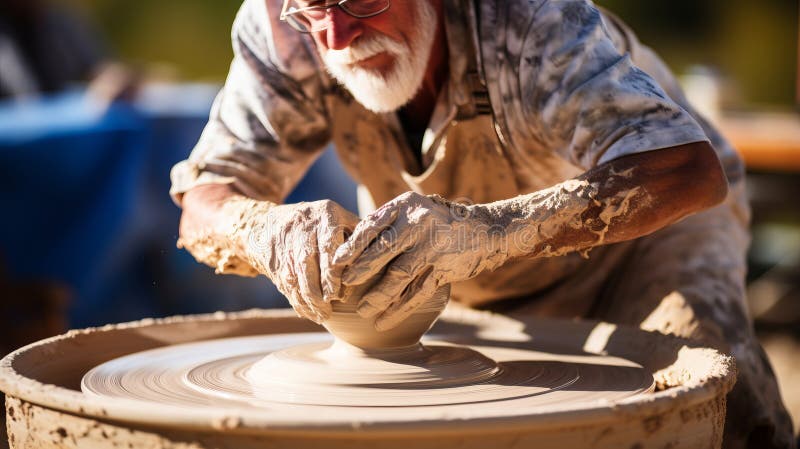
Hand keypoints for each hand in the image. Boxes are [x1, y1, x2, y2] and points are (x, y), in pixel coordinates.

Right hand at [246, 200, 358, 322]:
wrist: (272, 222)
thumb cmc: (323, 224)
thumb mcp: (343, 219)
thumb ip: (362, 236)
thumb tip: (384, 259)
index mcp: (326, 214)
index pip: (328, 245)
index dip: (332, 272)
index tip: (338, 294)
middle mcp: (303, 225)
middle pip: (307, 261)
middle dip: (318, 288)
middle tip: (329, 309)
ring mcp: (285, 242)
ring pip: (294, 274)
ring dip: (307, 299)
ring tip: (321, 316)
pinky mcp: (273, 258)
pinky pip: (284, 282)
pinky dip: (296, 300)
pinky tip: (308, 312)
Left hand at [331, 192, 507, 329]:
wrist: (481, 230)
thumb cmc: (433, 221)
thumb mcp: (411, 209)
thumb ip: (385, 223)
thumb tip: (346, 247)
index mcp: (405, 206)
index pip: (373, 226)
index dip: (353, 245)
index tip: (337, 261)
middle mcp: (419, 224)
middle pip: (384, 251)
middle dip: (362, 271)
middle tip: (344, 286)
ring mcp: (433, 248)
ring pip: (400, 276)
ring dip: (378, 296)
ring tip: (363, 311)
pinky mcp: (443, 270)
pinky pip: (417, 293)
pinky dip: (399, 310)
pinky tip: (383, 322)